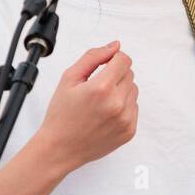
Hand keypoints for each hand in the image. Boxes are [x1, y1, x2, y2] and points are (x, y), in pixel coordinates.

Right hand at [34, 41, 137, 175]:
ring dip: (120, 91)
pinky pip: (134, 107)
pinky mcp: (130, 131)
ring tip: (100, 103)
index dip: (113, 59)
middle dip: (115, 75)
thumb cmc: (61, 114)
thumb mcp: (70, 78)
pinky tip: (105, 114)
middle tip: (96, 88)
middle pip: (129, 74)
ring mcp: (126, 119)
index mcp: (101, 88)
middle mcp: (117, 104)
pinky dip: (123, 107)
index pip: (124, 60)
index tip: (104, 66)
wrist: (60, 148)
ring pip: (133, 90)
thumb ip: (94, 57)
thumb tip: (115, 46)